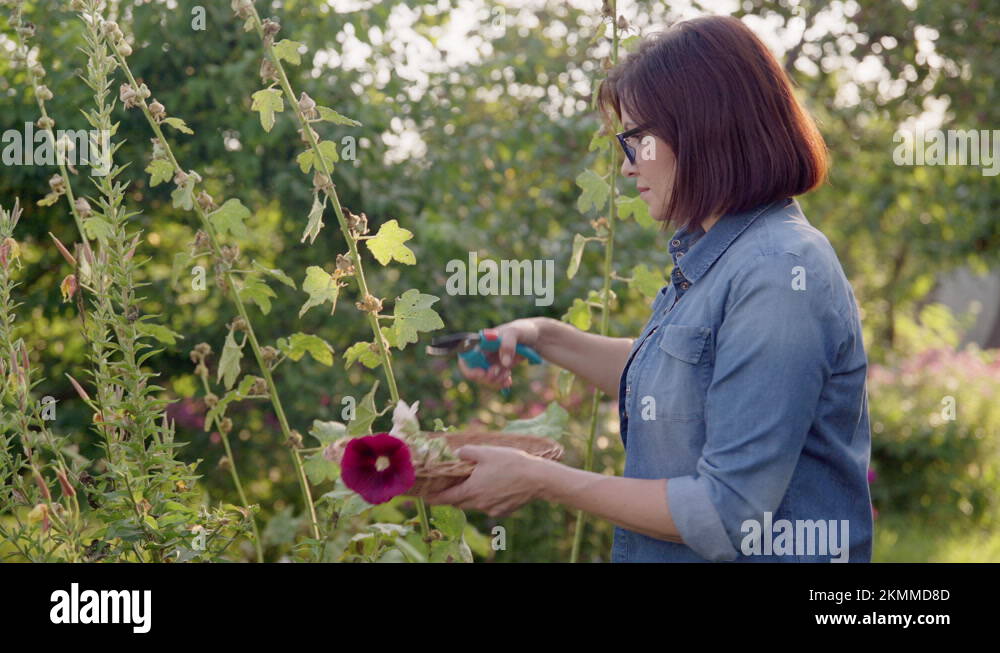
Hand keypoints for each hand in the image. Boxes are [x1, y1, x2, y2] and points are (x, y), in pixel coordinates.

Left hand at [423, 444, 545, 517]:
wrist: (537, 478)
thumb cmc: (510, 463)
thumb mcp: (486, 452)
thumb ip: (467, 452)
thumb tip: (456, 453)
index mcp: (471, 490)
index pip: (446, 498)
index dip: (434, 498)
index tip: (426, 498)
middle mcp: (479, 503)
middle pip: (460, 502)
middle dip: (453, 495)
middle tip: (450, 486)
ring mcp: (492, 509)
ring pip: (475, 504)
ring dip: (471, 495)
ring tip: (476, 481)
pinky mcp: (504, 510)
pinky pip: (489, 505)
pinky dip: (487, 497)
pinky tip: (496, 485)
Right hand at [457, 318, 544, 392]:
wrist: (535, 337)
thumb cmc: (523, 330)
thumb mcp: (516, 332)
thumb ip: (508, 344)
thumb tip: (504, 363)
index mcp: (481, 342)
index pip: (465, 357)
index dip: (469, 368)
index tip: (483, 373)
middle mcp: (482, 353)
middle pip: (473, 372)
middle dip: (486, 377)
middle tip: (500, 373)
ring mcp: (490, 362)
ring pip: (484, 379)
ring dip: (495, 381)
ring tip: (508, 374)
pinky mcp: (498, 369)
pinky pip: (494, 381)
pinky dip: (500, 384)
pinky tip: (508, 381)